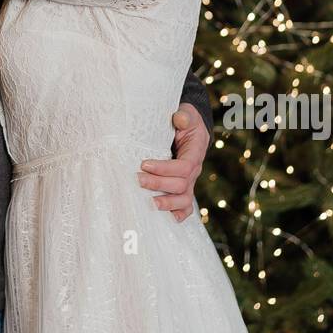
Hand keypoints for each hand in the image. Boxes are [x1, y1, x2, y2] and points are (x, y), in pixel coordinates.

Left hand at [137, 102, 210, 223]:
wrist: (189, 127)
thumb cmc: (185, 120)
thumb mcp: (187, 113)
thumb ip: (184, 116)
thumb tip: (179, 119)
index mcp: (195, 152)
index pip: (183, 166)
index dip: (164, 168)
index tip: (144, 163)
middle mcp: (194, 170)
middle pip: (180, 184)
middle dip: (158, 184)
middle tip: (138, 180)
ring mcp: (189, 181)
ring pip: (184, 199)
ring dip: (167, 203)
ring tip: (149, 204)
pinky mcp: (182, 187)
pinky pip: (185, 205)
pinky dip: (178, 214)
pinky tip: (167, 219)